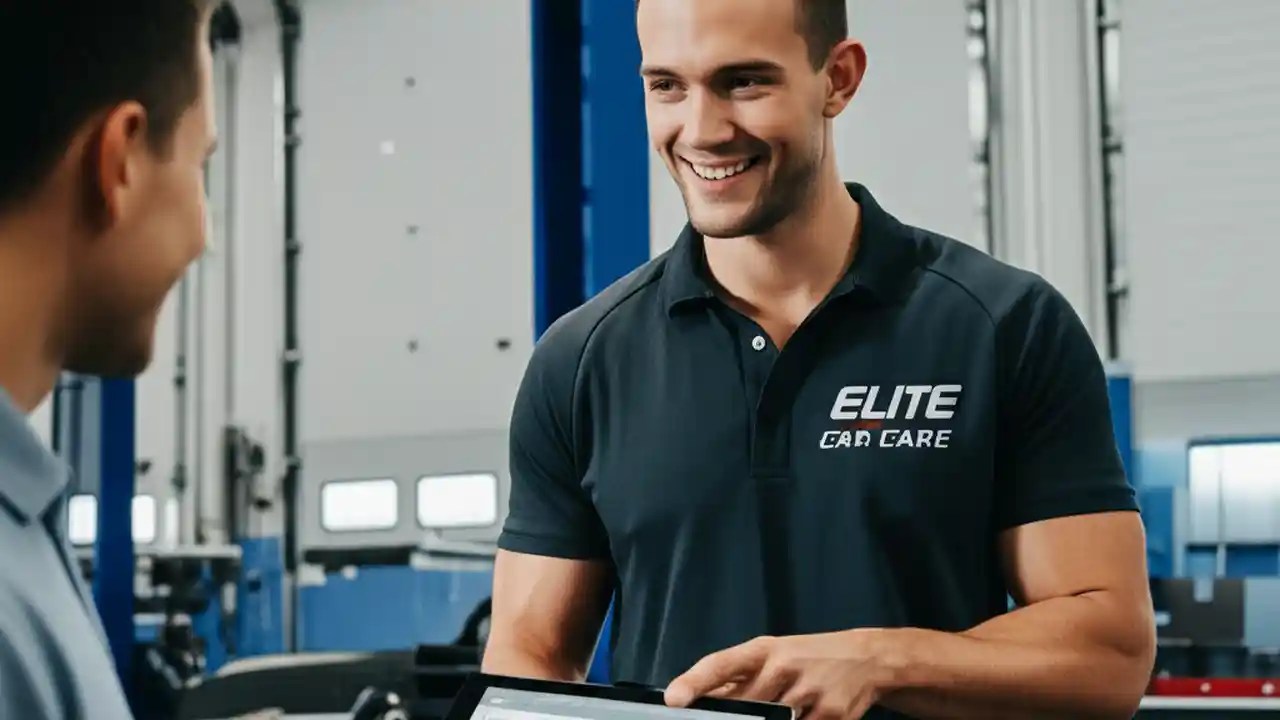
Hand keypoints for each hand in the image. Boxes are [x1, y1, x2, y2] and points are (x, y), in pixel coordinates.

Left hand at [664, 630, 900, 719]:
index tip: (673, 699)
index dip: (695, 681)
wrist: (866, 658)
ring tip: (779, 711)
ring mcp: (809, 692)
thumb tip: (698, 696)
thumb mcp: (773, 655)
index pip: (721, 664)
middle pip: (745, 705)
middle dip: (733, 719)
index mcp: (763, 650)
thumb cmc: (807, 656)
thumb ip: (738, 678)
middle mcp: (784, 667)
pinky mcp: (832, 715)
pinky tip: (801, 718)